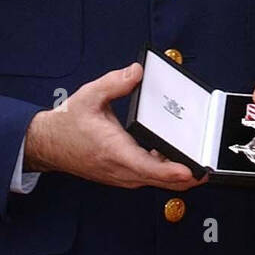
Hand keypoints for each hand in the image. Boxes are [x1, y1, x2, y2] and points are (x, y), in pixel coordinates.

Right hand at [24, 62, 206, 189]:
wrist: (47, 144)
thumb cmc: (68, 123)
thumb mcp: (89, 96)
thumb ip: (115, 83)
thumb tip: (137, 72)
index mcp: (114, 151)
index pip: (147, 166)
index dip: (170, 170)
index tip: (190, 170)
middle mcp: (120, 169)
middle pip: (159, 180)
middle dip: (186, 176)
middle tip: (206, 167)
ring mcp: (121, 176)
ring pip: (155, 181)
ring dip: (176, 176)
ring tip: (197, 163)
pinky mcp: (121, 176)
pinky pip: (147, 178)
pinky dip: (164, 173)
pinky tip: (174, 160)